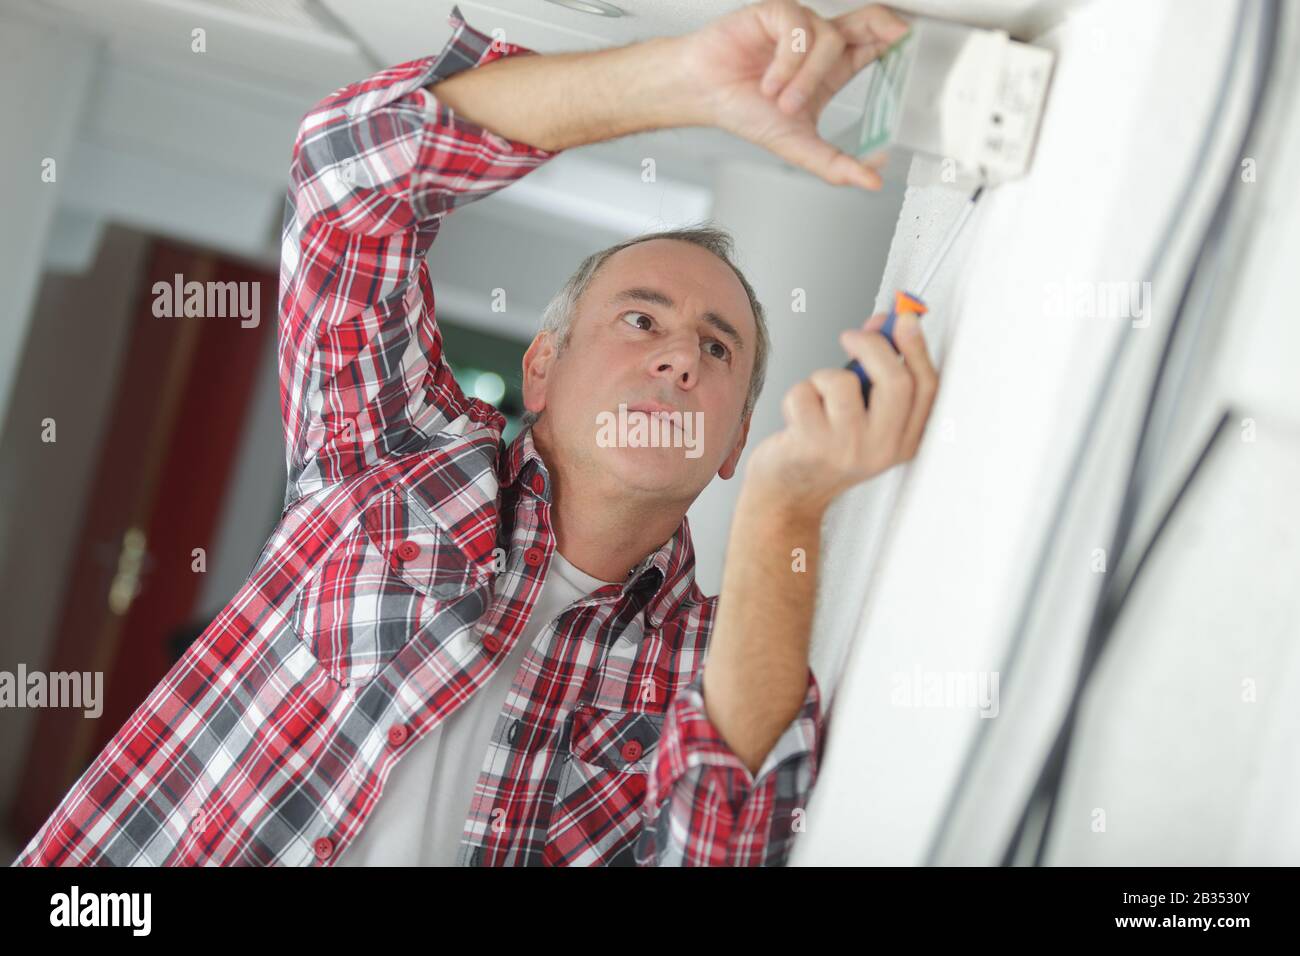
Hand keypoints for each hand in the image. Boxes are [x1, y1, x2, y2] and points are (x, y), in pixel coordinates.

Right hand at [685, 0, 908, 189]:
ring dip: (806, 77)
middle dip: (885, 24)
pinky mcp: (777, 14)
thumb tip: (872, 181)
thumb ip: (836, 164)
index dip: (897, 44)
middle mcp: (818, 44)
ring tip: (780, 101)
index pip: (875, 46)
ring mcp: (799, 27)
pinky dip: (786, 63)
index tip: (912, 51)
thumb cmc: (744, 110)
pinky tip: (768, 81)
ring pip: (828, 39)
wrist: (702, 94)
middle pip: (868, 19)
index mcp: (831, 68)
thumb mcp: (798, 146)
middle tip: (897, 36)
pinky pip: (797, 32)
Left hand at [743, 310, 938, 515]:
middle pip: (895, 381)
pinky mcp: (812, 447)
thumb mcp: (861, 414)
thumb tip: (884, 324)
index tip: (905, 319)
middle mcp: (882, 449)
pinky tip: (797, 417)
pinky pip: (804, 394)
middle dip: (872, 345)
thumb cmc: (824, 450)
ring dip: (823, 377)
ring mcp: (848, 450)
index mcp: (905, 441)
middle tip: (851, 336)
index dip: (917, 348)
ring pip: (841, 383)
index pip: (927, 388)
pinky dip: (796, 395)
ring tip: (817, 398)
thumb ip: (876, 371)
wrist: (788, 496)